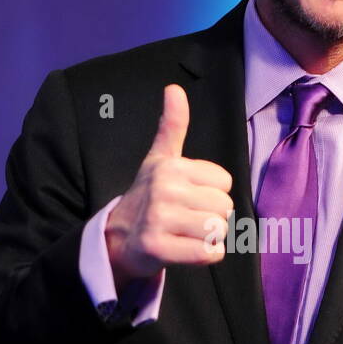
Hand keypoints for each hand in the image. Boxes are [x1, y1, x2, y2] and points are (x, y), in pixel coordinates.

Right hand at [104, 83, 234, 287]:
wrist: (117, 237)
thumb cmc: (148, 196)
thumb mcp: (160, 158)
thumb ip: (172, 126)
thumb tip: (174, 87)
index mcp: (171, 166)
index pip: (225, 183)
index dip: (212, 193)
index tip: (189, 197)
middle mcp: (164, 189)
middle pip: (224, 208)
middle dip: (212, 217)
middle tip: (186, 219)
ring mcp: (159, 219)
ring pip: (218, 230)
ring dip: (208, 238)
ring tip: (185, 233)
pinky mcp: (158, 248)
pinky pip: (208, 253)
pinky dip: (204, 255)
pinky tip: (185, 249)